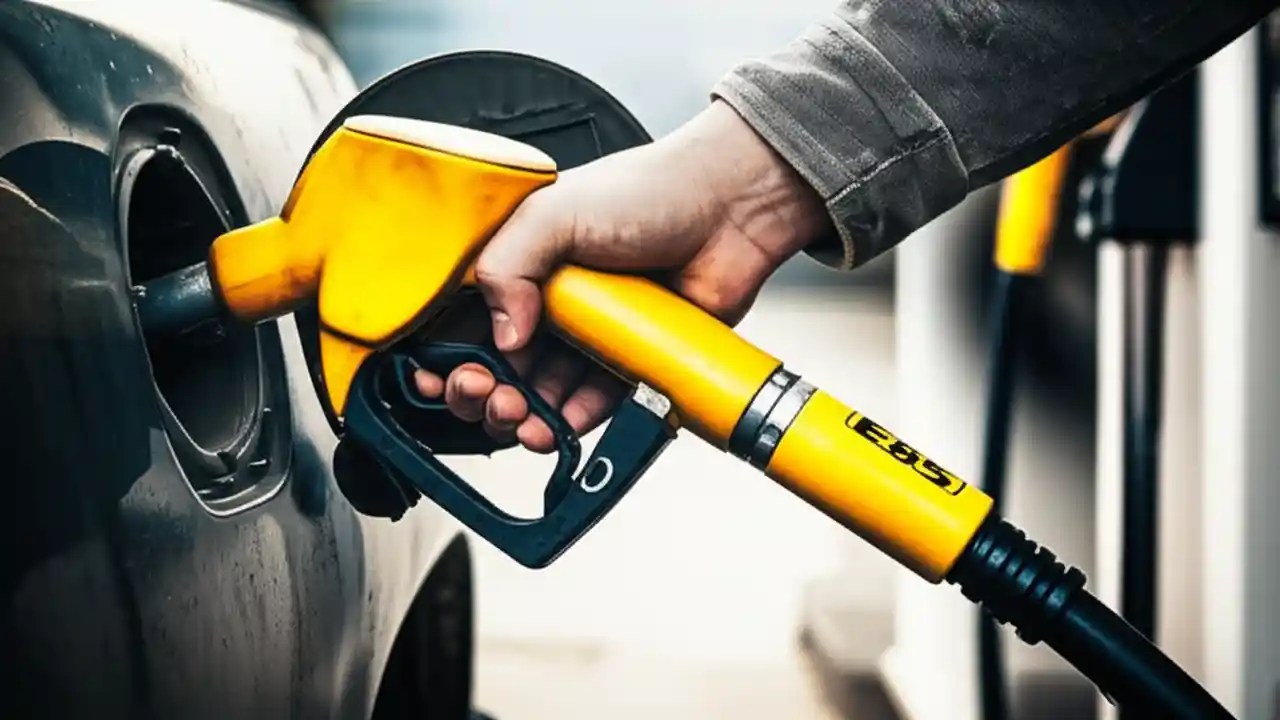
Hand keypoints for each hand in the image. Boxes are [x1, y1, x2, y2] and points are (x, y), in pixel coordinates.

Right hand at [415, 100, 830, 451]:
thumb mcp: (555, 212)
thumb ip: (508, 264)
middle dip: (483, 392)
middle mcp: (549, 302)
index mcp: (521, 263)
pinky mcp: (628, 362)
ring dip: (524, 416)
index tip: (437, 376)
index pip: (464, 318)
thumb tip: (501, 335)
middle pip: (499, 365)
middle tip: (487, 398)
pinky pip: (593, 404)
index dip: (446, 352)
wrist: (728, 209)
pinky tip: (557, 425)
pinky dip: (571, 421)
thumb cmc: (648, 192)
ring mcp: (588, 335)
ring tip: (522, 421)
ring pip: (541, 393)